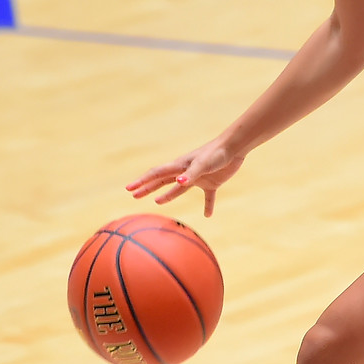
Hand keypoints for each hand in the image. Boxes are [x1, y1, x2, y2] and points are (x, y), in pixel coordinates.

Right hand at [127, 140, 245, 216]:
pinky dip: (207, 206)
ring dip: (168, 195)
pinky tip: (208, 215)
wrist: (234, 148)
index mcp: (179, 166)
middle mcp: (186, 172)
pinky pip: (207, 197)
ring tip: (157, 201)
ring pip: (179, 189)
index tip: (129, 188)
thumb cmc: (217, 154)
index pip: (156, 174)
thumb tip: (179, 183)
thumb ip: (192, 174)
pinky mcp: (212, 182)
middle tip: (134, 195)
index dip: (142, 181)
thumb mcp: (203, 165)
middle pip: (162, 181)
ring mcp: (198, 177)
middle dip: (147, 188)